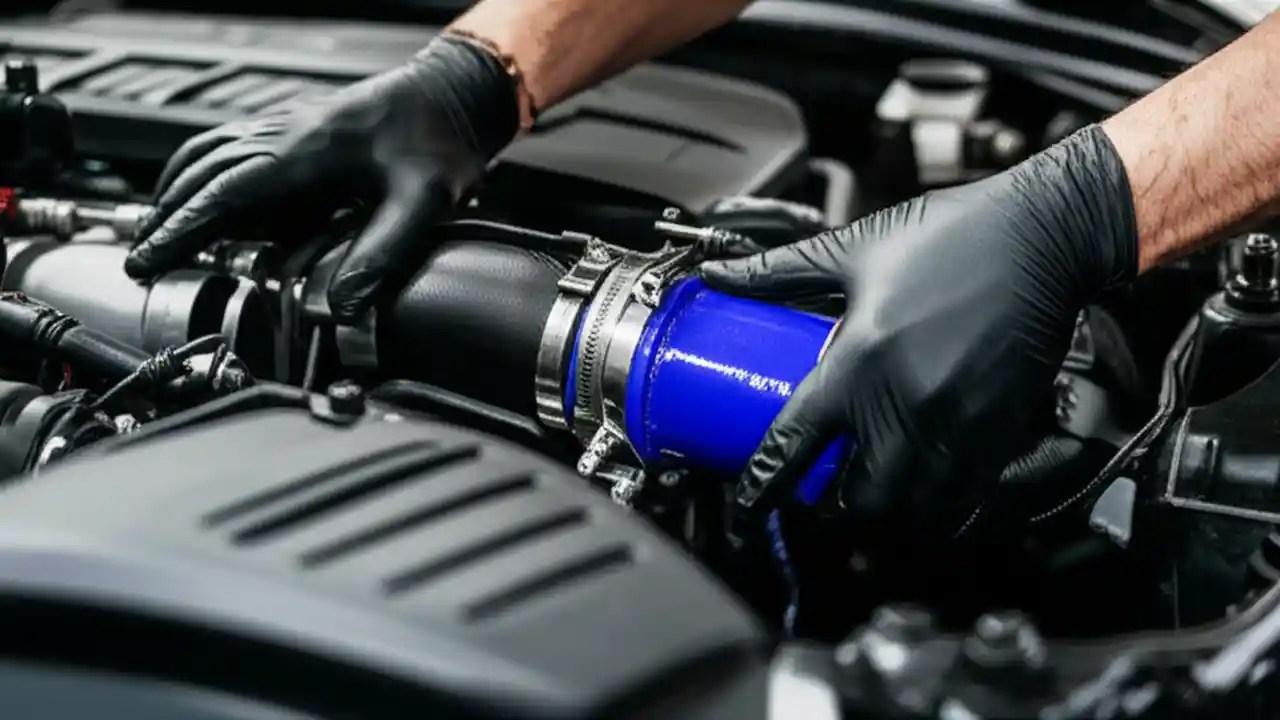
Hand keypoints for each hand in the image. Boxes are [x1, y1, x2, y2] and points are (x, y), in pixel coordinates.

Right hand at [126, 36, 518, 322]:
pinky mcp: (298, 133)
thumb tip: (343, 308)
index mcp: (305, 152)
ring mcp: (288, 129)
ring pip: (212, 156)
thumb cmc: (439, 141)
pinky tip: (216, 207)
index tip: (149, 258)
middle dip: (167, 216)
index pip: (223, 191)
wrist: (452, 96)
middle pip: (203, 173)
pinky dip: (209, 178)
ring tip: (162, 234)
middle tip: (142, 257)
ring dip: (181, 193)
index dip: (182, 229)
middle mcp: (286, 134)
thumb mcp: (422, 203)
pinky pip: (236, 151)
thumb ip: (382, 254)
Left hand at [701, 126, 1138, 539]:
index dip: (758, 493)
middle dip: (830, 508)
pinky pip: (962, 504)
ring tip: (870, 489)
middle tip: (820, 489)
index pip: (789, 450)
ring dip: (884, 513)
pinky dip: (935, 510)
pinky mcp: (998, 434)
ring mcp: (956, 428)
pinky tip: (922, 490)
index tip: (744, 515)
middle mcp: (905, 407)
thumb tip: (718, 275)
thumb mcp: (851, 250)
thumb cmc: (952, 235)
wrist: (1044, 236)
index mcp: (857, 364)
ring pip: (910, 514)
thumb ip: (778, 272)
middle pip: (855, 503)